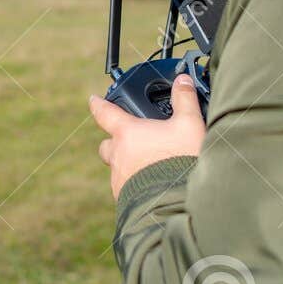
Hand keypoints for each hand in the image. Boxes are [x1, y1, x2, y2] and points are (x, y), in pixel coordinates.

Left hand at [89, 73, 205, 199]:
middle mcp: (118, 155)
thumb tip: (183, 81)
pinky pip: (124, 186)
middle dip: (115, 140)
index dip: (98, 104)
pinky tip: (153, 183)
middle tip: (132, 139)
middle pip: (107, 144)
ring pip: (116, 166)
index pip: (104, 112)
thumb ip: (185, 99)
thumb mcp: (189, 124)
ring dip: (127, 163)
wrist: (179, 203)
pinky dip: (135, 182)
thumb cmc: (181, 160)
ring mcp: (119, 179)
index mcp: (127, 133)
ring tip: (150, 163)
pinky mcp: (124, 198)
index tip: (93, 99)